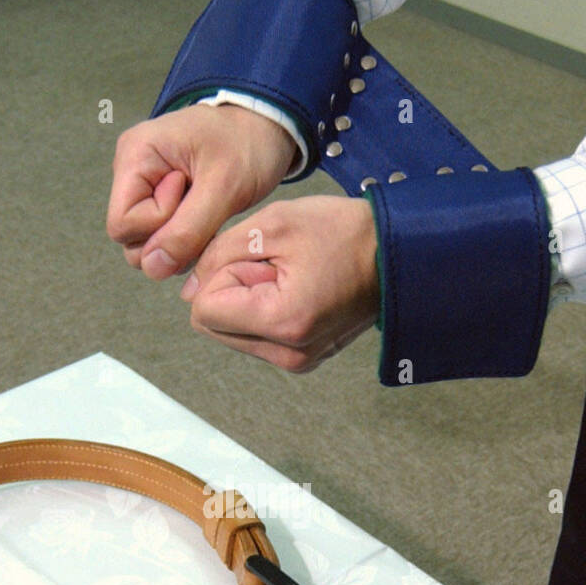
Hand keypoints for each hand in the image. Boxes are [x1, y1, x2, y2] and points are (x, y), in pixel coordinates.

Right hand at [106, 103, 297, 278]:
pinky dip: (186, 237)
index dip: (159, 225)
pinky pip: (162, 237)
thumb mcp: (223, 188)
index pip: (122, 224)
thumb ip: (187, 232)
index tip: (193, 196)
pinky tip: (205, 216)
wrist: (264, 127)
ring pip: (146, 243)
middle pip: (130, 238)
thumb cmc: (247, 145)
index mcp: (135, 155)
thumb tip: (153, 268)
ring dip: (180, 242)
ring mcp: (143, 185)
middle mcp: (130, 170)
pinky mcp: (158, 197)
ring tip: (207, 212)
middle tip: (205, 211)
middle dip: (170, 239)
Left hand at [179, 196, 379, 372]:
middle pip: (213, 325)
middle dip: (232, 289)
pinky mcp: (303, 359)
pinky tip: (296, 289)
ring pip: (232, 332)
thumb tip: (189, 290)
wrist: (396, 254)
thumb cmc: (344, 233)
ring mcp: (297, 361)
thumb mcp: (272, 224)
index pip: (204, 309)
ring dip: (247, 300)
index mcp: (281, 321)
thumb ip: (218, 255)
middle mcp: (288, 353)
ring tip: (289, 276)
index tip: (259, 258)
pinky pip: (256, 336)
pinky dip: (264, 311)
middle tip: (275, 266)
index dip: (220, 274)